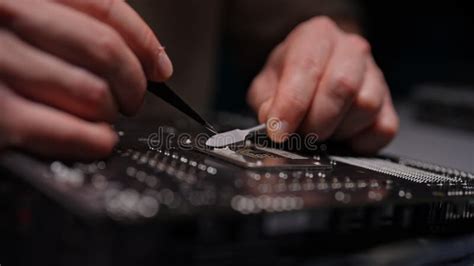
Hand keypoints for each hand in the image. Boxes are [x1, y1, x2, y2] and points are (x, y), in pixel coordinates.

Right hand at [0, 0, 172, 157]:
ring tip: (107, 117)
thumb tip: (147, 58)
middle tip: (133, 98)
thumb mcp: (20, 12)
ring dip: (112, 113)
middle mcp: (5, 15)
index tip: (160, 67)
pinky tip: (97, 140)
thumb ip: (69, 19)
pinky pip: (65, 133)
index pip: (104, 8)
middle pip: (104, 50)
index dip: (144, 42)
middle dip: (133, 83)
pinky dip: (95, 141)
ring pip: (92, 93)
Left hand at [247, 17, 397, 153]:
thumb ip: (266, 102)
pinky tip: (341, 136)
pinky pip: (382, 129)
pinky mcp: (389, 104)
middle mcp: (351, 49)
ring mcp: (375, 75)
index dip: (292, 105)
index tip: (279, 132)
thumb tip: (275, 122)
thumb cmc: (291, 77)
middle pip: (343, 86)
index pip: (307, 67)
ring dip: (337, 131)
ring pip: (365, 107)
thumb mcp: (267, 84)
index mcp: (317, 36)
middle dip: (316, 122)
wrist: (317, 73)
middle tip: (300, 135)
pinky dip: (358, 142)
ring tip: (320, 131)